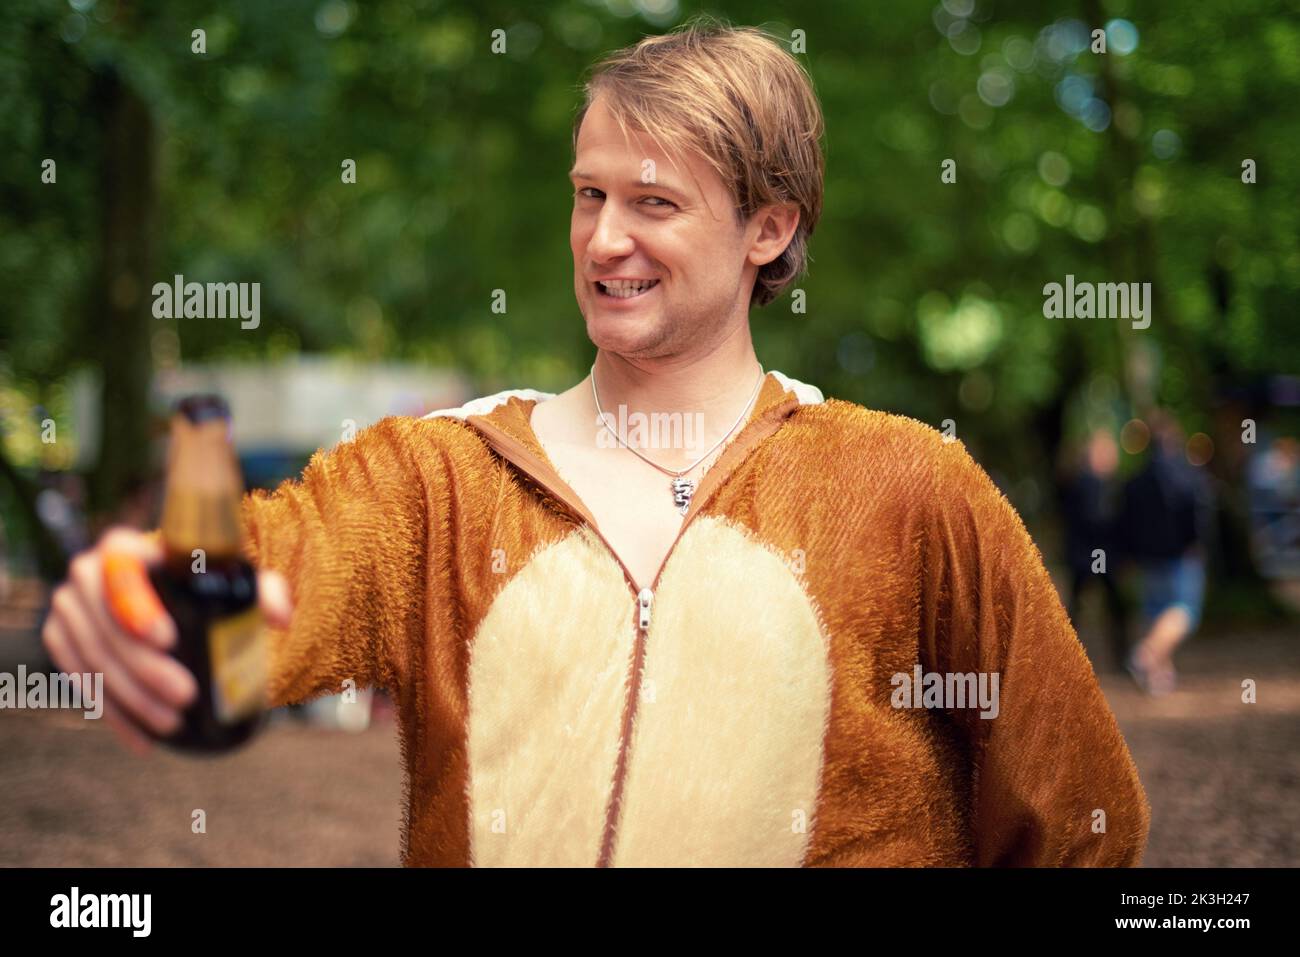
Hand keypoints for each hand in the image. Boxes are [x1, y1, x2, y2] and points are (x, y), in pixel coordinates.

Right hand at [41, 527, 292, 755]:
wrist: (168, 599)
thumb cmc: (206, 585)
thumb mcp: (238, 582)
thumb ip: (265, 591)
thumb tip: (279, 618)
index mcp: (123, 547)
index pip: (119, 569)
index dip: (136, 605)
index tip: (169, 640)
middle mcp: (87, 573)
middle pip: (105, 624)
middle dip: (142, 667)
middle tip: (185, 696)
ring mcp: (69, 609)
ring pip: (92, 658)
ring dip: (131, 697)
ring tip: (172, 722)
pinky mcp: (61, 641)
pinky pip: (80, 681)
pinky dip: (113, 713)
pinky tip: (144, 740)